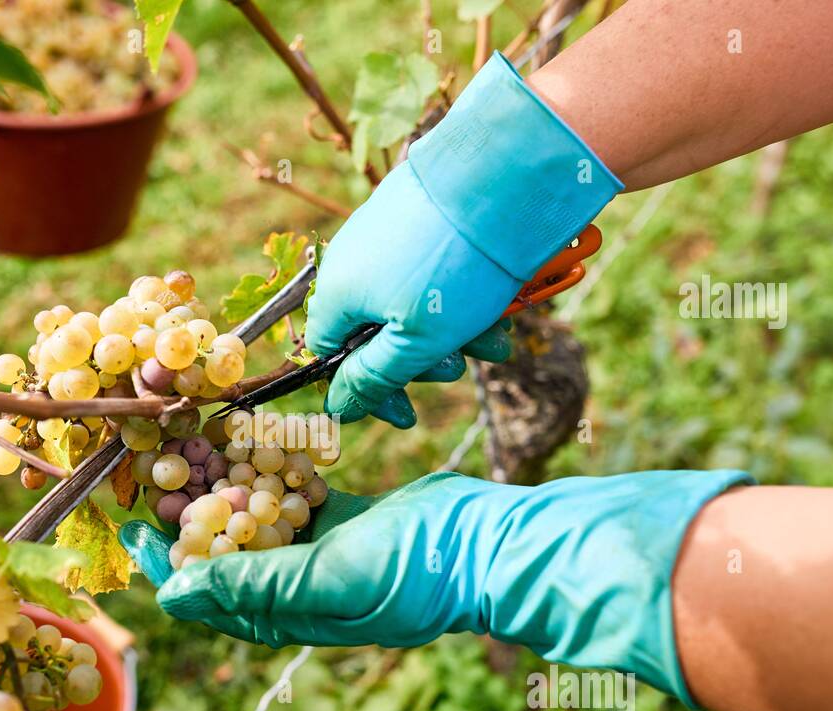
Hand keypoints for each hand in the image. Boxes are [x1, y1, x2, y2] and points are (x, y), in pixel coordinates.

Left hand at [120, 469, 751, 704]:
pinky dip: (272, 471)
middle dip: (189, 514)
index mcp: (291, 614)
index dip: (169, 565)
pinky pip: (295, 494)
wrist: (488, 545)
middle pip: (226, 552)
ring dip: (224, 486)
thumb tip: (177, 598)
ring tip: (191, 448)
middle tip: (156, 471)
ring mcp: (325, 550)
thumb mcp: (328, 584)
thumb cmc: (413, 573)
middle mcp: (301, 586)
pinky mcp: (347, 518)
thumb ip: (255, 588)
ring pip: (256, 518)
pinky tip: (249, 443)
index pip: (211, 595)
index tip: (133, 529)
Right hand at [307, 52, 621, 426]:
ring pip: (413, 302)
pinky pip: (433, 270)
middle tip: (457, 367)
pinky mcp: (419, 212)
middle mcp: (352, 260)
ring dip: (453, 333)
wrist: (500, 174)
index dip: (367, 389)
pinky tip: (501, 305)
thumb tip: (338, 408)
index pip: (332, 357)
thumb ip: (373, 378)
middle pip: (376, 332)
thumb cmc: (455, 267)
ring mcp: (386, 232)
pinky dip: (464, 296)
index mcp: (337, 294)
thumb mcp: (416, 341)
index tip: (405, 414)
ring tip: (495, 339)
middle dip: (421, 360)